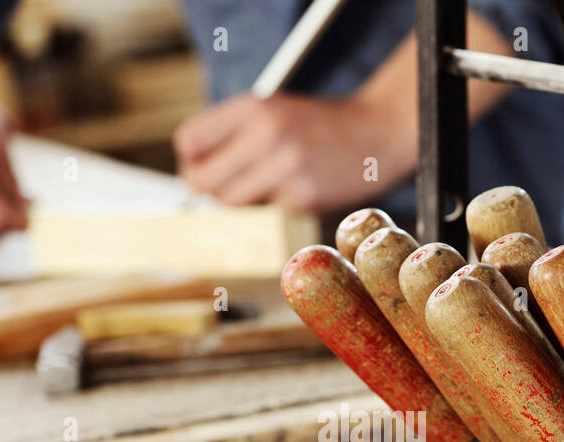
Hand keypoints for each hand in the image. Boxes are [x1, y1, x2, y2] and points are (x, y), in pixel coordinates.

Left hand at [173, 92, 415, 212]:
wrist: (374, 133)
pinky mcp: (302, 196)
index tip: (204, 167)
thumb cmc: (315, 126)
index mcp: (252, 107)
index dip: (191, 160)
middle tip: (226, 188)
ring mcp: (284, 167)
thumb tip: (191, 177)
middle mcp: (265, 134)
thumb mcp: (271, 112)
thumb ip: (230, 134)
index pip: (189, 141)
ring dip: (242, 200)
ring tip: (266, 184)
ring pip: (231, 202)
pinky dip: (276, 204)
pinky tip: (298, 186)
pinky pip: (267, 211)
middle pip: (202, 179)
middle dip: (209, 188)